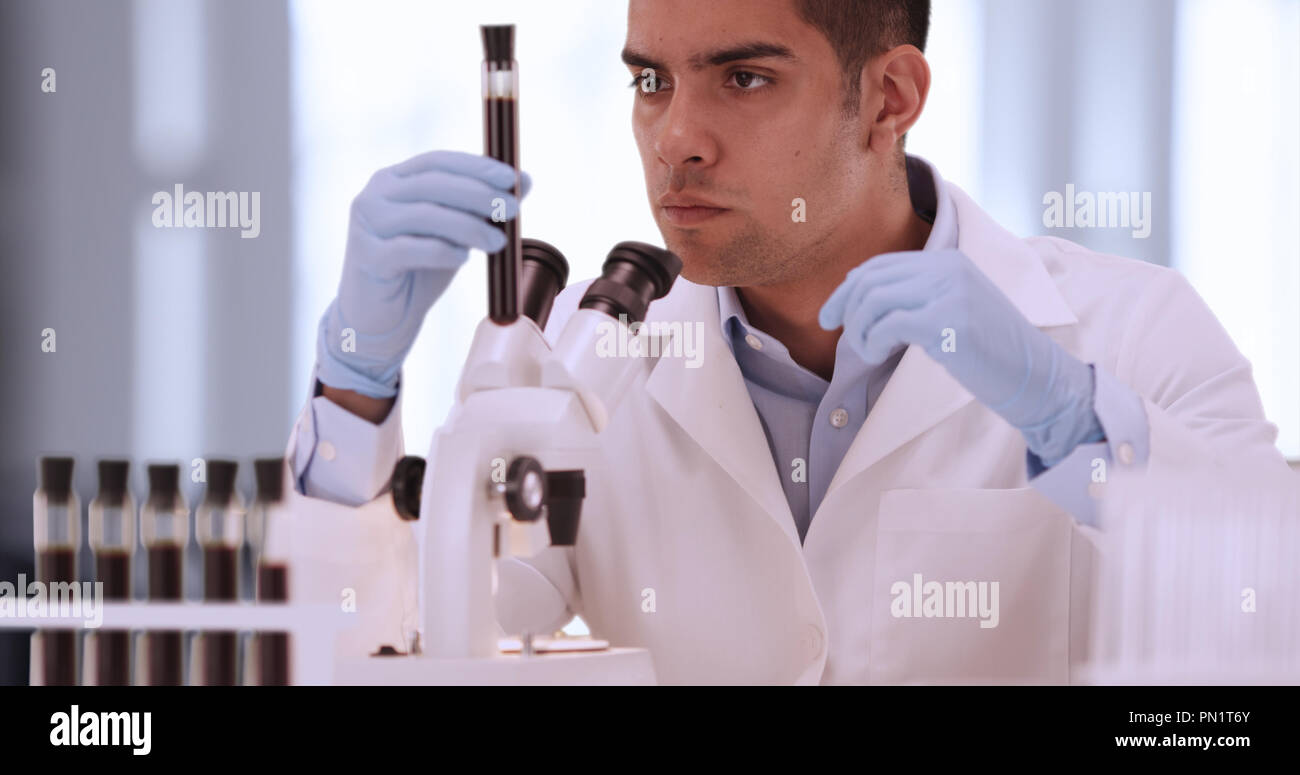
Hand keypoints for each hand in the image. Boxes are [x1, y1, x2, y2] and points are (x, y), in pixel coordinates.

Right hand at [316, 150, 531, 397]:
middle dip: (479, 194)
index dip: (475, 166)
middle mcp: (374, 195)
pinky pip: (409, 249)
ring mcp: (366, 224)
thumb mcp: (454, 234)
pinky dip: (441, 251)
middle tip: (513, 208)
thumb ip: (482, 207)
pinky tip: (463, 258)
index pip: (437, 161)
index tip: (511, 177)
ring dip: (468, 226)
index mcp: (394, 180)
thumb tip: (524, 180)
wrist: (381, 318)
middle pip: (432, 184)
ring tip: (498, 242)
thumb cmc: (419, 270)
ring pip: (424, 214)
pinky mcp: (367, 256)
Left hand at [819, 248, 1102, 465]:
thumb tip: (857, 290)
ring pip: (875, 301)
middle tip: (840, 337)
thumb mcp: (952, 309)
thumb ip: (914, 295)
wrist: (1035, 376)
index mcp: (948, 261)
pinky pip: (889, 325)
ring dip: (860, 331)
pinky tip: (877, 357)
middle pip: (871, 280)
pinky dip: (873, 342)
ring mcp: (951, 293)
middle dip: (844, 308)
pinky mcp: (950, 322)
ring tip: (868, 353)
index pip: (880, 265)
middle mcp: (949, 269)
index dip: (846, 289)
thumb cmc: (989, 351)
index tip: (830, 317)